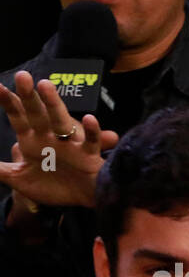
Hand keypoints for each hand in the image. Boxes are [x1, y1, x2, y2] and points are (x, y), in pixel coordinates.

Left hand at [0, 71, 118, 208]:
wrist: (78, 200)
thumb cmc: (50, 187)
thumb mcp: (21, 179)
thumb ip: (1, 170)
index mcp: (31, 140)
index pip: (17, 116)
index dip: (8, 102)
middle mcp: (49, 137)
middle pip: (37, 113)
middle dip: (28, 96)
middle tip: (22, 76)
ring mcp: (69, 144)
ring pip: (60, 121)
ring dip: (54, 104)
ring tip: (45, 85)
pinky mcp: (88, 155)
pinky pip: (90, 141)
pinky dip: (91, 131)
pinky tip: (89, 119)